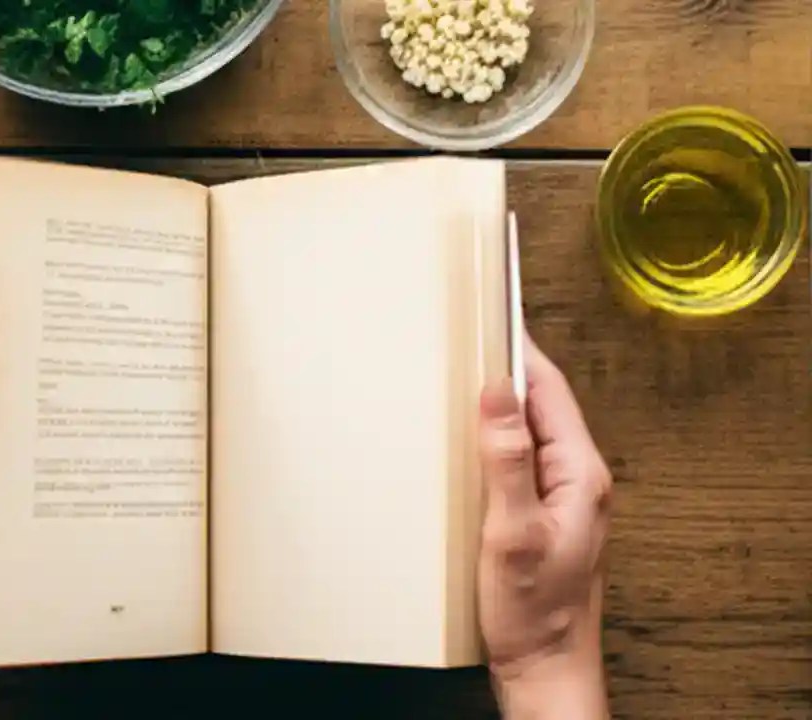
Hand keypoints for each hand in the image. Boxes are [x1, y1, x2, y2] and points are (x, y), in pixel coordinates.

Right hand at [478, 341, 611, 718]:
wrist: (544, 667)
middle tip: (463, 339)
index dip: (520, 350)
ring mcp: (560, 497)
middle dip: (503, 369)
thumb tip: (499, 391)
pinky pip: (517, 460)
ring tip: (456, 380)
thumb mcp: (513, 532)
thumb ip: (508, 459)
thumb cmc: (533, 611)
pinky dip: (491, 441)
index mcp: (580, 473)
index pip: (550, 390)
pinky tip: (463, 443)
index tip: (490, 315)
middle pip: (540, 405)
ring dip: (496, 406)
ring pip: (527, 432)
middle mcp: (577, 478)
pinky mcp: (539, 514)